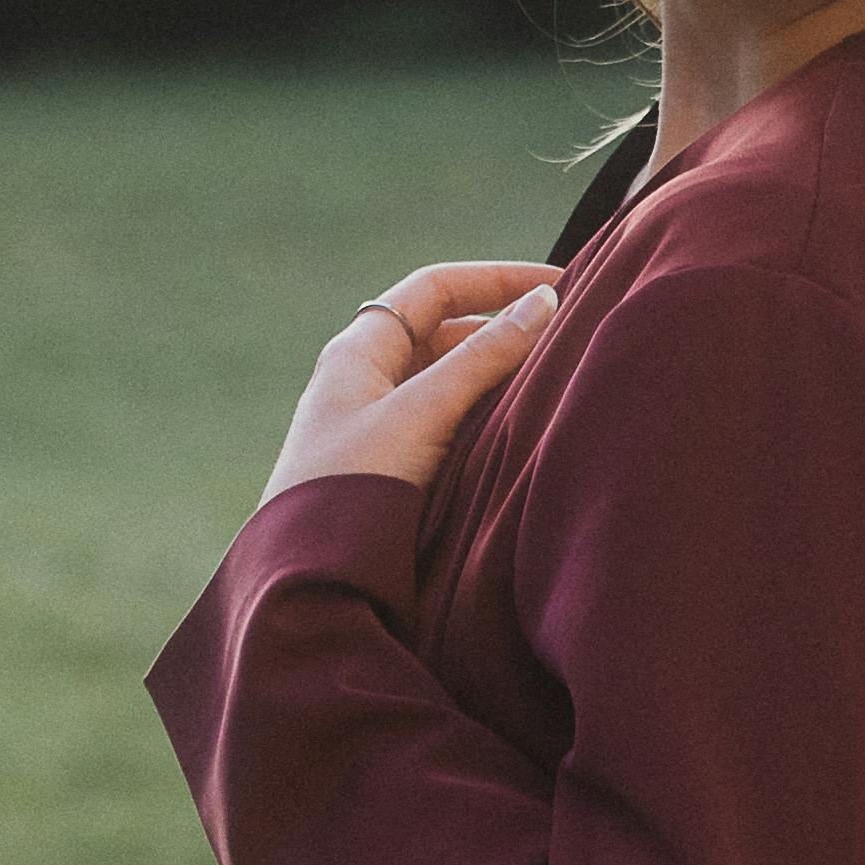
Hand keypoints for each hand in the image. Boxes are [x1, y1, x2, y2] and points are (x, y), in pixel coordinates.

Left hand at [258, 259, 565, 507]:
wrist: (302, 585)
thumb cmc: (351, 489)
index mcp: (358, 351)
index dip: (495, 279)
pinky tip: (513, 430)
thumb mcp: (421, 414)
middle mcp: (363, 380)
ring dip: (493, 375)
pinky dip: (480, 416)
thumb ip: (482, 358)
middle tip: (562, 338)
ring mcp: (372, 426)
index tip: (555, 285)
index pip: (435, 289)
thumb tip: (543, 302)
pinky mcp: (385, 470)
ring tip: (549, 381)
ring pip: (445, 381)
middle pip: (442, 333)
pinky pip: (443, 423)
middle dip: (501, 328)